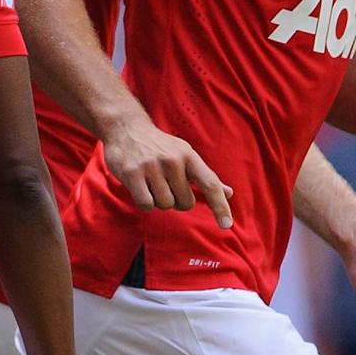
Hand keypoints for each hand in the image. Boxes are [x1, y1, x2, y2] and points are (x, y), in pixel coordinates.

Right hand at [103, 118, 232, 226]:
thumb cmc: (160, 147)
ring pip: (165, 205)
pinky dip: (145, 203)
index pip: (210, 184)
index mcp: (189, 156)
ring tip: (151, 184)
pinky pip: (147, 204)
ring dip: (159, 201)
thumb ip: (205, 177)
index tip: (227, 225)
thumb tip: (229, 193)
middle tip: (166, 185)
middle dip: (176, 201)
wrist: (126, 129)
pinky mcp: (132, 173)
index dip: (220, 206)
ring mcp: (152, 166)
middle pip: (185, 203)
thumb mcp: (185, 156)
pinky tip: (140, 188)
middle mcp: (173, 160)